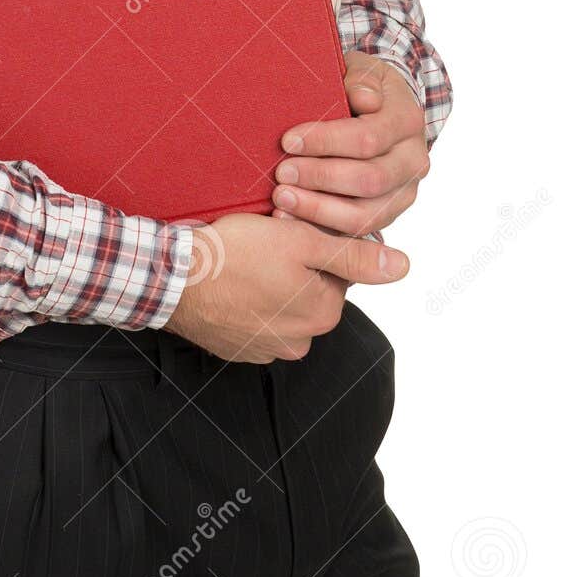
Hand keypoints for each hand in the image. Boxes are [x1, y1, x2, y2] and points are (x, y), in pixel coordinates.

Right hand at [162, 211, 408, 363]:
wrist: (171, 280)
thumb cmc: (234, 255)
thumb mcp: (300, 241)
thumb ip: (354, 254)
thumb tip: (404, 266)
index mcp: (324, 313)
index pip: (337, 269)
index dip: (314, 240)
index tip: (287, 227)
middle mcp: (302, 340)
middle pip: (310, 289)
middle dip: (293, 263)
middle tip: (264, 240)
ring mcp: (267, 349)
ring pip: (282, 303)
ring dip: (270, 282)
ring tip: (243, 259)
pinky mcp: (238, 349)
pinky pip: (254, 319)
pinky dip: (246, 299)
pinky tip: (230, 280)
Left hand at [270, 52, 430, 237]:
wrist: (381, 107)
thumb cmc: (362, 86)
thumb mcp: (361, 67)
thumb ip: (360, 77)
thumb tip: (362, 97)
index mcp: (407, 120)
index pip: (367, 138)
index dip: (325, 141)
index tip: (288, 141)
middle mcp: (414, 160)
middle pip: (369, 179)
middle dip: (320, 177)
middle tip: (281, 172)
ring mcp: (404, 192)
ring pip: (365, 214)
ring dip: (319, 209)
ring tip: (282, 199)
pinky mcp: (388, 212)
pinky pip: (357, 230)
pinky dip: (322, 228)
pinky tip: (290, 219)